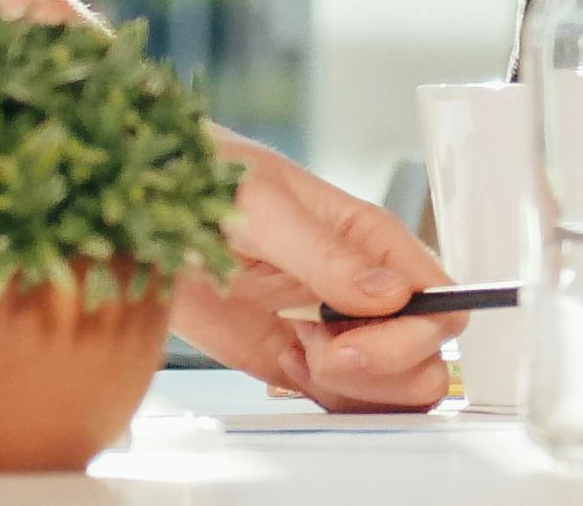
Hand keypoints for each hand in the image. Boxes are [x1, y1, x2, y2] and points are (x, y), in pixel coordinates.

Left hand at [165, 126, 460, 410]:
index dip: (414, 332)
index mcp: (373, 240)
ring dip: (352, 386)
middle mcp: (365, 287)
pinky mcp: (299, 359)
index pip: (440, 299)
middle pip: (427, 352)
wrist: (142, 216)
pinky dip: (322, 397)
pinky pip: (343, 399)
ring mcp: (336, 327)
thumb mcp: (262, 207)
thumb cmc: (206, 183)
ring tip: (300, 351)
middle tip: (322, 351)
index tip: (351, 337)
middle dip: (383, 369)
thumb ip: (326, 253)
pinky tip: (284, 360)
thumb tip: (389, 293)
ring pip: (394, 385)